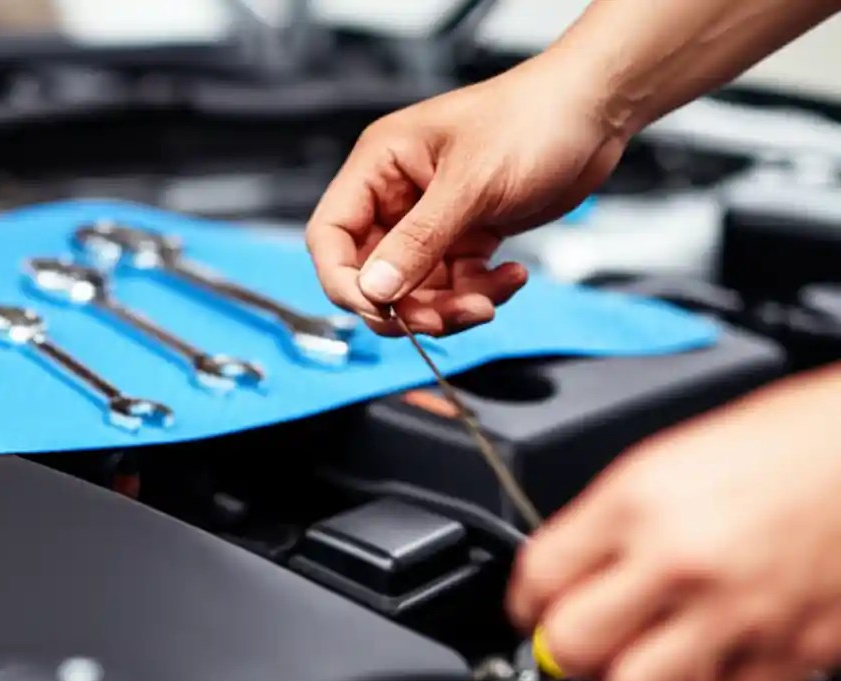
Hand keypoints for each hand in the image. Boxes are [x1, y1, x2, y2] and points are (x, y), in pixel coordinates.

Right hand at [305, 53, 625, 336]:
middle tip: (441, 320)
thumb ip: (418, 241)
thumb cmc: (531, 120)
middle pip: (373, 272)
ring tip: (487, 301)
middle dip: (406, 304)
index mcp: (380, 167)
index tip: (378, 310)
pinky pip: (456, 282)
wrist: (596, 112)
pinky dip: (481, 292)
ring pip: (417, 287)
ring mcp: (432, 218)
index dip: (344, 280)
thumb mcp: (471, 184)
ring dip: (450, 306)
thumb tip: (374, 289)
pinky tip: (512, 277)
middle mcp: (398, 195)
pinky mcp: (467, 234)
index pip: (332, 235)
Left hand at [508, 364, 840, 680]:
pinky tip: (714, 660)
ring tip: (645, 657)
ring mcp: (738, 611)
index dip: (525, 602)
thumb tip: (565, 575)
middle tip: (584, 641)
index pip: (538, 578)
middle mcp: (680, 560)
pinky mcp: (795, 648)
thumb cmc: (782, 443)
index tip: (533, 610)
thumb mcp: (669, 461)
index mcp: (638, 502)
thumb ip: (610, 522)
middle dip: (567, 650)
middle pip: (572, 648)